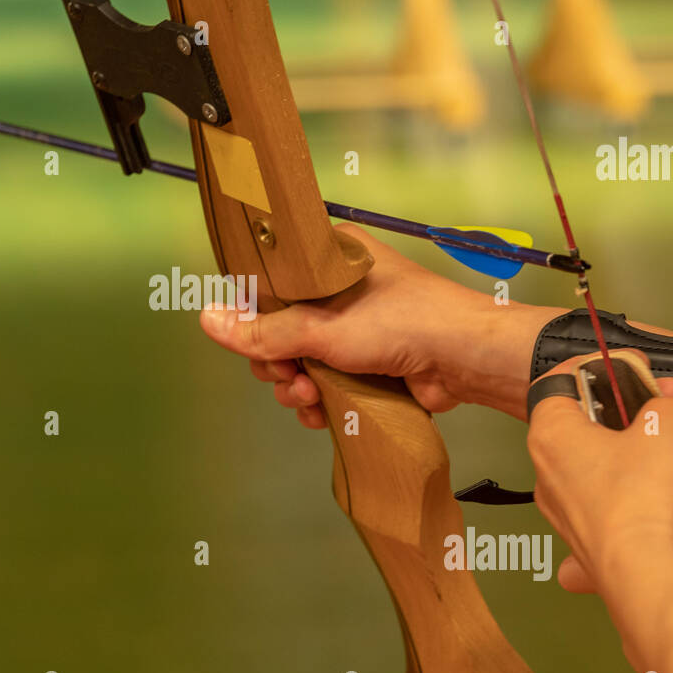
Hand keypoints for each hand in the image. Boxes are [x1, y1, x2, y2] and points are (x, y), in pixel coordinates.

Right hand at [199, 223, 557, 427]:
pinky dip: (320, 399)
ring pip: (302, 361)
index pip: (271, 285)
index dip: (256, 320)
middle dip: (279, 363)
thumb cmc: (402, 322)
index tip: (258, 346)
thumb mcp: (321, 327)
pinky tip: (320, 412)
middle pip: (281, 330)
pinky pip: (327, 381)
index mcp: (329, 259)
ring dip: (297, 386)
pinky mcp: (370, 361)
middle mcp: (341, 289)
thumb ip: (263, 331)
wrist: (466, 357)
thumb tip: (206, 319)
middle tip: (290, 379)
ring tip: (310, 398)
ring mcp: (357, 326)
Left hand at [527, 352, 672, 595]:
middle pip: (579, 431)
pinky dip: (630, 510)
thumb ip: (666, 403)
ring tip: (670, 457)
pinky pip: (608, 520)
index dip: (594, 368)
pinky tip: (655, 510)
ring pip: (594, 476)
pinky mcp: (589, 551)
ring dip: (628, 462)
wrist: (655, 574)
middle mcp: (548, 478)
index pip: (557, 384)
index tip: (624, 366)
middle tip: (658, 408)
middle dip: (620, 415)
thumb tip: (666, 403)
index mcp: (551, 436)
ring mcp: (566, 519)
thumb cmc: (650, 498)